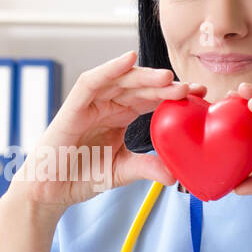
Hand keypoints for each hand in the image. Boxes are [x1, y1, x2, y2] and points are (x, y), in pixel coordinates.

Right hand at [3, 51, 205, 212]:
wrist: (50, 191)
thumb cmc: (81, 176)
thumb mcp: (121, 172)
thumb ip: (146, 167)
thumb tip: (177, 176)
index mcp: (120, 116)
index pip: (151, 99)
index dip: (174, 96)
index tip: (201, 96)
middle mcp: (107, 104)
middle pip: (140, 86)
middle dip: (165, 85)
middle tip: (191, 88)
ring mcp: (90, 103)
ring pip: (120, 80)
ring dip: (143, 76)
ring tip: (167, 77)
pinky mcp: (73, 106)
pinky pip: (91, 81)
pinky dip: (109, 69)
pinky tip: (129, 60)